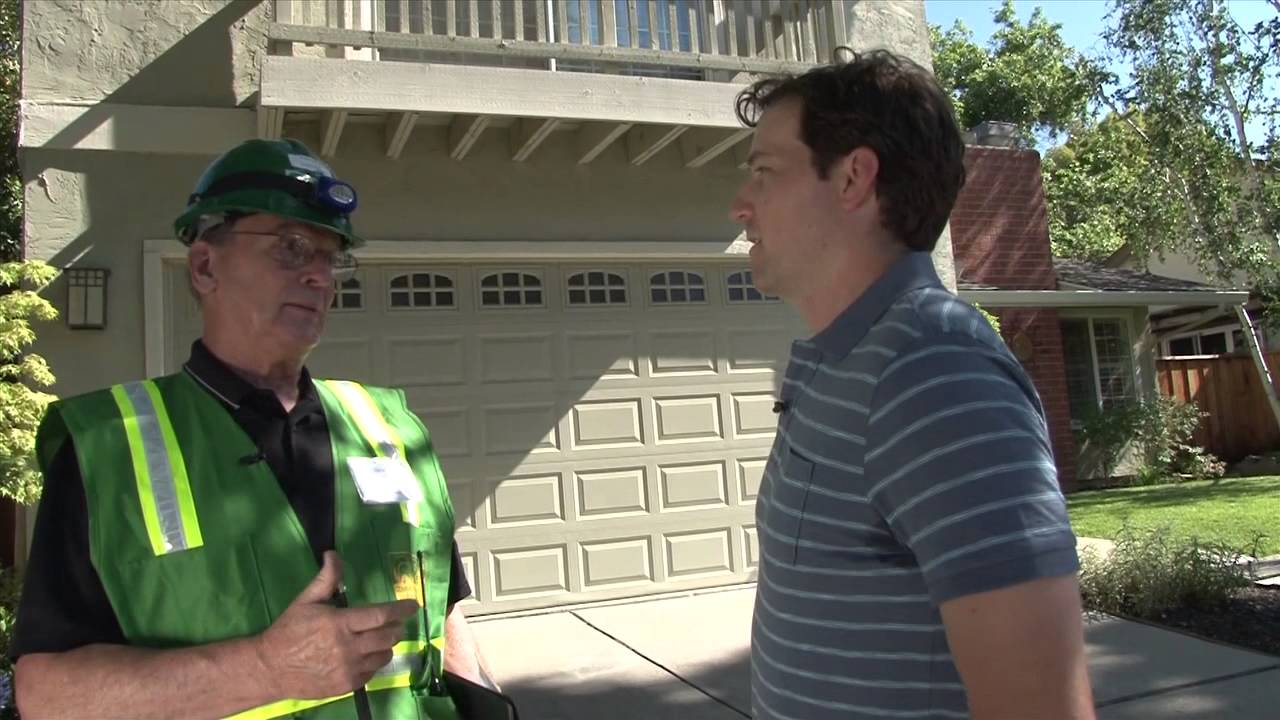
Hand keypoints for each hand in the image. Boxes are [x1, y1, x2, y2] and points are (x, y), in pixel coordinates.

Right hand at [254, 551, 418, 699]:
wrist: (270, 668)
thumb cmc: (289, 631)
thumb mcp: (306, 601)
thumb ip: (326, 579)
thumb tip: (334, 554)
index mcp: (339, 623)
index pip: (380, 615)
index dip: (400, 609)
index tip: (413, 605)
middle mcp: (348, 647)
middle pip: (388, 636)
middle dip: (396, 627)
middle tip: (392, 622)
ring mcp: (349, 669)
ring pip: (384, 655)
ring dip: (386, 645)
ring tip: (378, 638)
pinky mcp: (348, 685)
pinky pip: (373, 672)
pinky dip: (374, 662)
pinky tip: (364, 655)